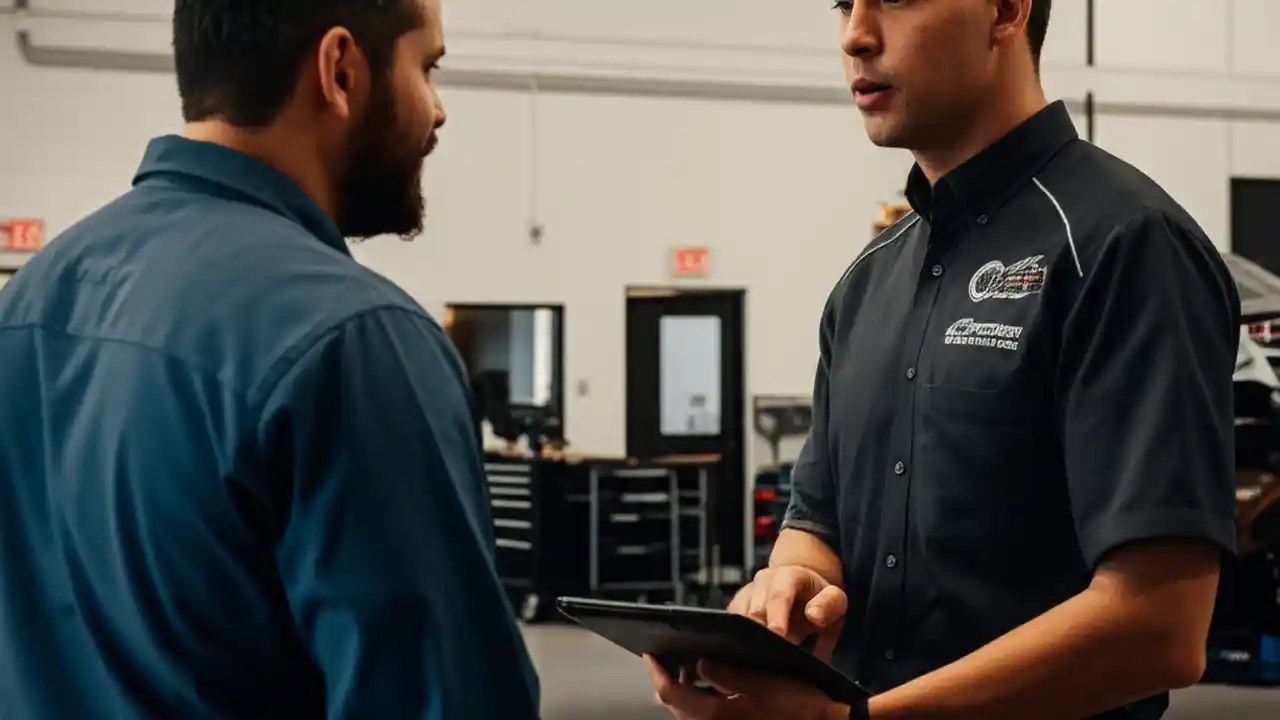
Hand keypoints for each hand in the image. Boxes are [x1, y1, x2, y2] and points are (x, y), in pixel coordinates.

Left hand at [646, 655, 847, 719]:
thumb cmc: (800, 702)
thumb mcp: (763, 680)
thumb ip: (727, 673)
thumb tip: (699, 663)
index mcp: (719, 715)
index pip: (671, 694)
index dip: (657, 671)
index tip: (650, 652)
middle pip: (676, 706)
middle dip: (666, 680)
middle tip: (664, 655)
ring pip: (689, 713)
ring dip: (683, 691)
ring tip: (687, 665)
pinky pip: (706, 715)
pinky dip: (700, 699)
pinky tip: (708, 682)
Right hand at [729, 565, 847, 659]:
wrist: (801, 588)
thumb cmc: (818, 597)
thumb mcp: (834, 598)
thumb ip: (828, 606)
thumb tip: (813, 616)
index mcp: (788, 575)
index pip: (779, 595)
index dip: (777, 616)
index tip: (778, 635)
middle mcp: (763, 580)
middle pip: (755, 609)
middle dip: (761, 633)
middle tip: (772, 657)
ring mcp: (747, 592)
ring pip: (739, 618)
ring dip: (749, 638)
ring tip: (762, 658)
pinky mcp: (736, 607)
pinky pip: (732, 625)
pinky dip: (740, 640)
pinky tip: (750, 654)